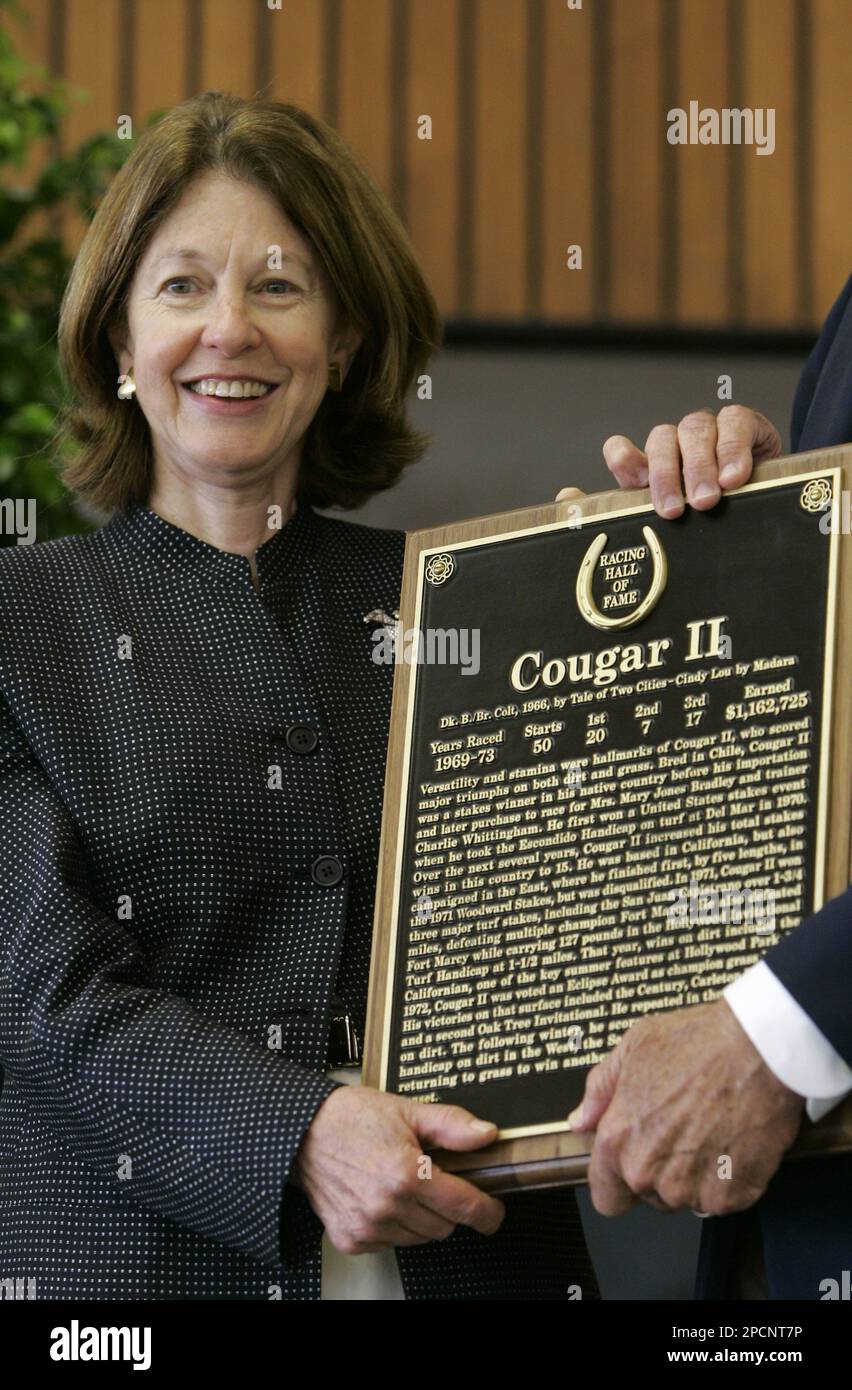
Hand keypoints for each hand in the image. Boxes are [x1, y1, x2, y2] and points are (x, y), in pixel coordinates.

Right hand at [290, 1085, 505, 1253]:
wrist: (302, 1132)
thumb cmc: (351, 1118)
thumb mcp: (407, 1110)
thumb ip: (451, 1125)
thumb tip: (487, 1135)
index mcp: (408, 1175)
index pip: (465, 1208)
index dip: (487, 1212)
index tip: (493, 1211)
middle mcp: (388, 1207)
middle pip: (445, 1227)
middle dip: (448, 1207)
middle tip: (434, 1180)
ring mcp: (368, 1227)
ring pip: (419, 1238)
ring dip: (421, 1218)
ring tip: (402, 1185)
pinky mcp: (351, 1239)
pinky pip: (390, 1243)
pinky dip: (393, 1226)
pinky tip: (380, 1198)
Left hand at [567, 1000, 804, 1217]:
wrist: (758, 1048)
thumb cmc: (698, 1042)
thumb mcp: (633, 1049)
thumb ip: (601, 1089)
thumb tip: (581, 1120)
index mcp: (618, 1140)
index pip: (606, 1196)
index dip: (618, 1182)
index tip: (633, 1165)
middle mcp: (649, 1172)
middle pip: (649, 1196)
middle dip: (661, 1171)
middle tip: (682, 1129)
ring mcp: (692, 1188)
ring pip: (686, 1200)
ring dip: (696, 1176)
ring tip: (710, 1129)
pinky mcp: (732, 1194)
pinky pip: (724, 1200)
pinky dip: (730, 1178)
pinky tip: (732, 1140)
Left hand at [601, 405, 781, 518]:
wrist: (777, 495)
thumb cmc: (725, 510)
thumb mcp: (687, 521)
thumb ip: (656, 518)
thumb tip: (618, 519)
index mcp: (655, 466)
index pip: (625, 451)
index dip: (624, 460)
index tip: (636, 482)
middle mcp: (679, 442)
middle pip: (662, 440)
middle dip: (667, 477)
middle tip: (676, 509)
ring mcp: (710, 429)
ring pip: (694, 429)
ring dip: (700, 466)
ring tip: (707, 498)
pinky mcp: (744, 422)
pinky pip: (735, 422)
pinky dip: (734, 449)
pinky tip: (734, 476)